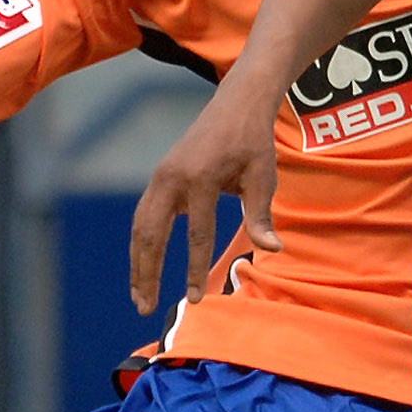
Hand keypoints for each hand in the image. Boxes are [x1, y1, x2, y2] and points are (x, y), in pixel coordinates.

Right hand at [129, 75, 283, 311]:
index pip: (197, 234)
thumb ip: (261, 214)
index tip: (195, 299)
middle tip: (146, 307)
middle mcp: (171, 177)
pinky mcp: (159, 178)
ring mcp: (161, 177)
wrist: (236, 104)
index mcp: (200, 177)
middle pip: (151, 235)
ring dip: (138, 263)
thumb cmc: (254, 141)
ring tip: (139, 296)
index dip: (195, 269)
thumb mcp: (263, 176)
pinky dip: (141, 244)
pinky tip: (143, 267)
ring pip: (141, 227)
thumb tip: (273, 250)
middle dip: (147, 273)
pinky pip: (144, 216)